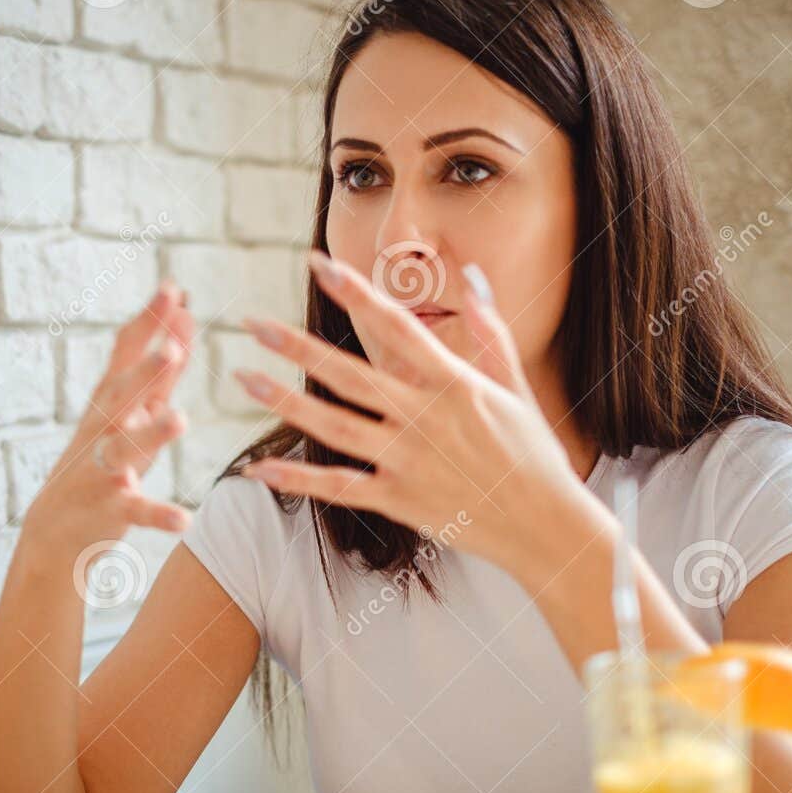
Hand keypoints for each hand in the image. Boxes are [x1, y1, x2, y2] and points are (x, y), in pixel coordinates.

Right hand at [26, 283, 193, 549]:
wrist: (57, 528)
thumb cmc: (104, 458)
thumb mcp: (133, 411)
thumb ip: (162, 368)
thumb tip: (185, 315)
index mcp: (112, 401)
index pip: (127, 354)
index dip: (148, 323)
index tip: (172, 289)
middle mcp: (103, 428)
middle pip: (122, 394)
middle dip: (145, 370)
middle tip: (171, 348)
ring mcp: (103, 467)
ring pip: (125, 448)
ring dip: (151, 433)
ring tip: (179, 420)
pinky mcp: (110, 507)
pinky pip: (136, 510)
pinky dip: (159, 513)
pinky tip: (185, 517)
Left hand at [233, 251, 591, 578]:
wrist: (547, 527)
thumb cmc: (535, 454)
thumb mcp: (516, 387)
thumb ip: (490, 332)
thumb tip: (475, 279)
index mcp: (454, 383)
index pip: (396, 326)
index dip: (355, 293)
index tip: (320, 265)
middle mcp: (425, 418)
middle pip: (349, 374)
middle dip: (297, 347)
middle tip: (252, 324)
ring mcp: (409, 461)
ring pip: (334, 425)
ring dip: (286, 402)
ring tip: (244, 378)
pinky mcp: (400, 500)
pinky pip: (339, 487)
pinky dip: (298, 477)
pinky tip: (259, 467)